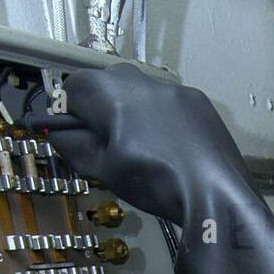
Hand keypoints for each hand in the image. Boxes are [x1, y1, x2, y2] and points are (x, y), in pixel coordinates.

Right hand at [25, 62, 255, 226]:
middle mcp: (143, 80)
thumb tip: (57, 131)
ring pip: (140, 92)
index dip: (68, 111)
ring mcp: (175, 89)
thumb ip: (74, 146)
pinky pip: (168, 103)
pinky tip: (170, 148)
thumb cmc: (156, 183)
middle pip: (107, 82)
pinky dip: (161, 119)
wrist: (216, 194)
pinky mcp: (199, 101)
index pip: (74, 87)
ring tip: (141, 148)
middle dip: (100, 108)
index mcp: (113, 93)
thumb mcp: (105, 170)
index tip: (73, 134)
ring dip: (132, 111)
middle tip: (106, 143)